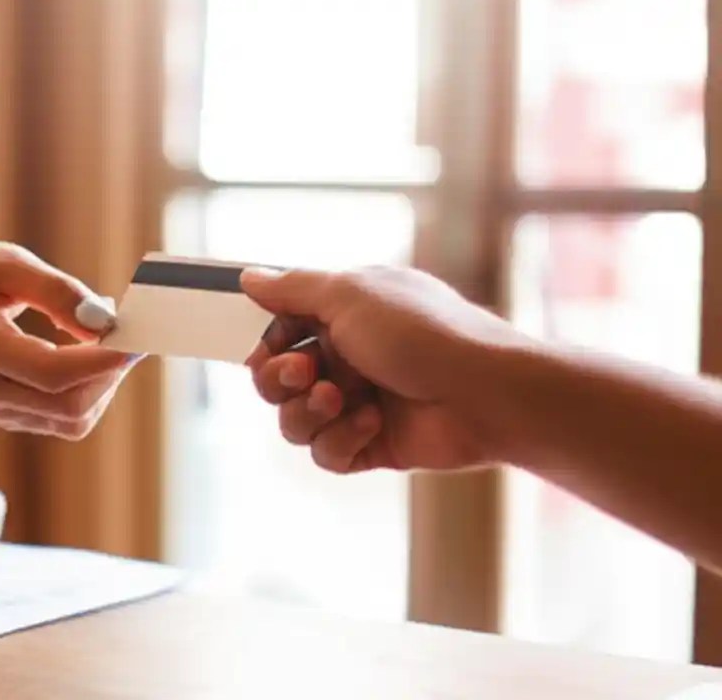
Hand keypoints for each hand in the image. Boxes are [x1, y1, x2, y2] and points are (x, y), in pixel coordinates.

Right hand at [0, 243, 138, 439]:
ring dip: (101, 386)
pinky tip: (79, 355)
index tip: (138, 337)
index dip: (104, 361)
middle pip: (68, 407)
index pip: (52, 373)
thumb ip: (57, 291)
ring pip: (69, 420)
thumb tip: (106, 321)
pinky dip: (83, 391)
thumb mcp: (4, 263)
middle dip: (110, 376)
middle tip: (126, 336)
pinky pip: (57, 419)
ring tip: (101, 340)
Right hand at [241, 266, 531, 473]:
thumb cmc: (422, 332)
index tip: (273, 349)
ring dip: (308, 413)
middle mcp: (348, 358)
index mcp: (344, 315)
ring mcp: (359, 404)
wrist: (484, 393)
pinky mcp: (372, 445)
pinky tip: (373, 422)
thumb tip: (248, 277)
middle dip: (279, 381)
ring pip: (294, 422)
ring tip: (339, 400)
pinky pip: (327, 453)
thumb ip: (292, 289)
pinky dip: (341, 439)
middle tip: (305, 373)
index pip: (280, 334)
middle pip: (276, 383)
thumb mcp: (348, 294)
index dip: (267, 347)